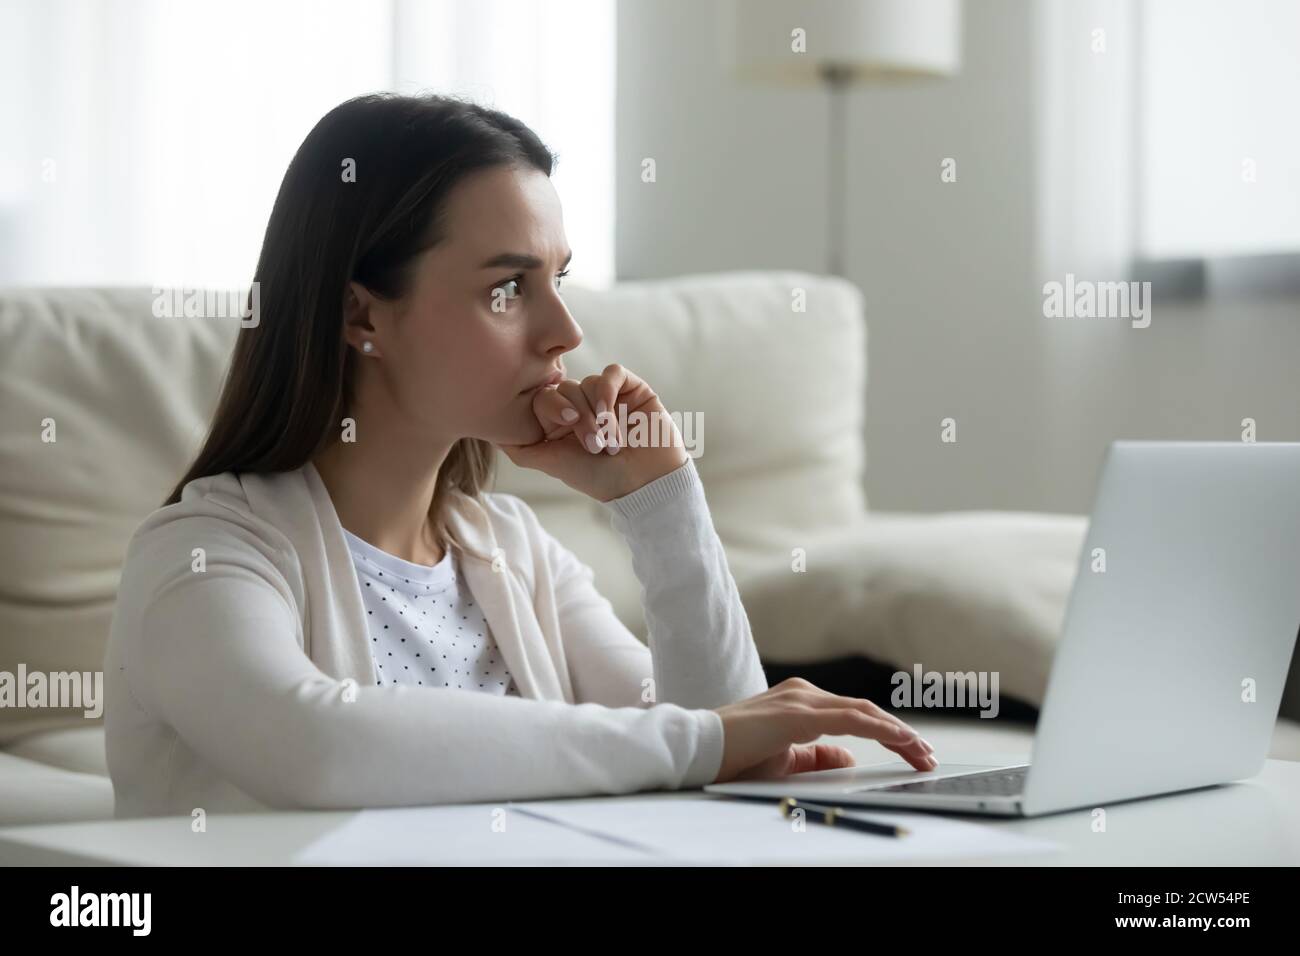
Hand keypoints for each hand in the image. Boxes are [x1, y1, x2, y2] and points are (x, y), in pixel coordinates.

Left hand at [498, 363, 689, 502]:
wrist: (645, 483)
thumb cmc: (598, 478)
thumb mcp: (550, 463)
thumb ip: (520, 446)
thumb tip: (490, 430)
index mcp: (560, 421)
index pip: (542, 396)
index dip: (550, 408)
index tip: (564, 428)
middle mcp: (580, 405)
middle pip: (563, 387)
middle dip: (576, 415)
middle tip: (592, 444)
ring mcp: (605, 395)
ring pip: (586, 382)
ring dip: (596, 413)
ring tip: (609, 442)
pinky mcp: (630, 388)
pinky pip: (611, 372)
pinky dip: (607, 391)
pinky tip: (611, 414)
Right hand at [712, 678, 938, 781]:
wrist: (697, 749)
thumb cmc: (734, 756)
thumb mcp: (784, 760)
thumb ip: (816, 757)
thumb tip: (849, 760)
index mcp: (801, 701)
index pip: (856, 714)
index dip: (889, 732)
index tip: (914, 751)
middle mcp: (804, 693)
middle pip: (867, 711)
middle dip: (902, 734)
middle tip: (928, 756)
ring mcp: (800, 699)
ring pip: (863, 712)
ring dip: (898, 733)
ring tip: (922, 753)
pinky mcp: (796, 713)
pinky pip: (848, 719)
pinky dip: (878, 728)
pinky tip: (899, 740)